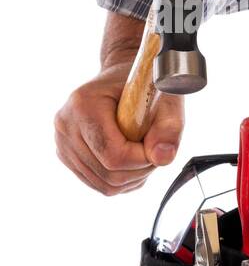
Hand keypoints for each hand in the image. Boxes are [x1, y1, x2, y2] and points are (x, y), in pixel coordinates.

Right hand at [53, 11, 184, 195]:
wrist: (123, 80)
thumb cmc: (146, 88)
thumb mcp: (167, 102)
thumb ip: (169, 129)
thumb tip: (162, 158)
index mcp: (84, 106)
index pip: (114, 155)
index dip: (143, 159)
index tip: (156, 143)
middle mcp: (65, 125)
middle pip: (109, 174)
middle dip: (142, 169)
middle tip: (153, 147)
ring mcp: (62, 143)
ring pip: (105, 185)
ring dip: (134, 176)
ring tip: (143, 150)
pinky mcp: (66, 156)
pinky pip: (100, 184)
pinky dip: (123, 179)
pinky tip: (131, 159)